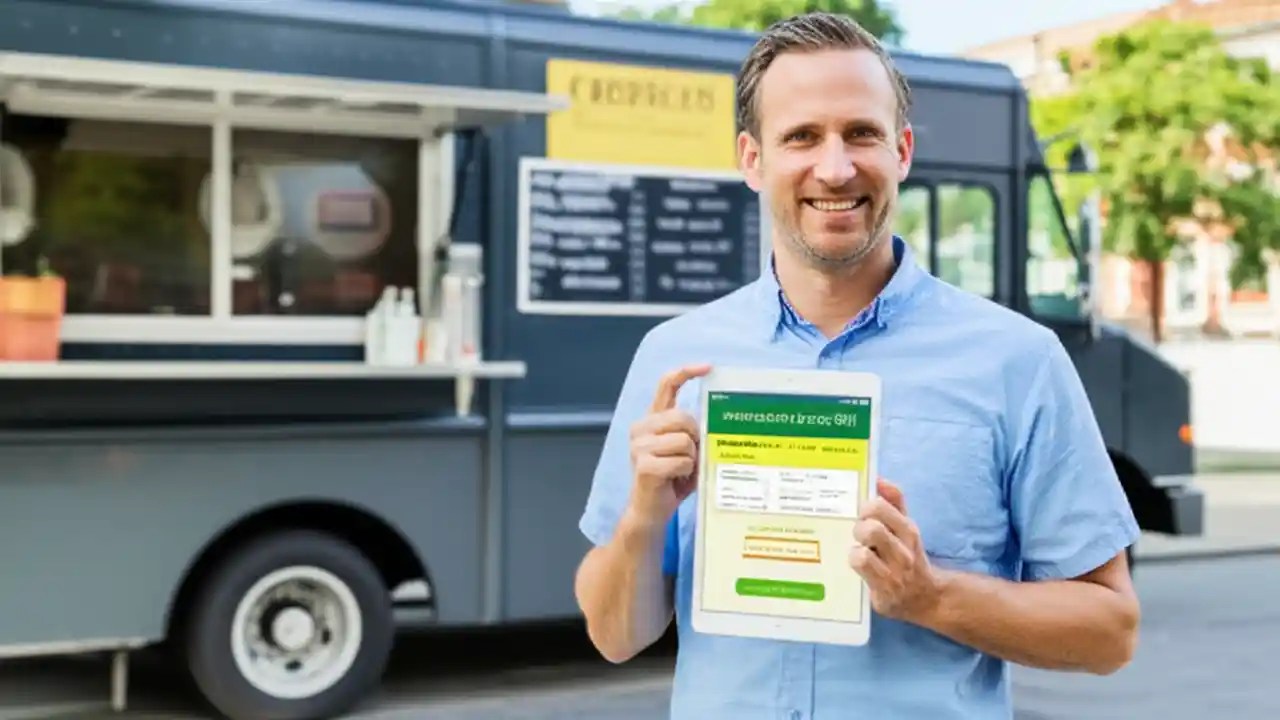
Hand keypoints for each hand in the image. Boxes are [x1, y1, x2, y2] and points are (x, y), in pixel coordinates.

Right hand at [625, 364, 711, 527]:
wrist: (650, 511)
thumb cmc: (672, 480)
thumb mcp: (684, 450)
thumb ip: (692, 431)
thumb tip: (713, 422)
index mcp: (652, 419)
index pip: (666, 385)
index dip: (686, 372)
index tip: (707, 367)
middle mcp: (641, 428)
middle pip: (684, 417)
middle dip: (696, 437)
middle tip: (692, 456)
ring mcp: (639, 446)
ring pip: (685, 441)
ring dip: (692, 459)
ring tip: (682, 471)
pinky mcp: (644, 465)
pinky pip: (682, 461)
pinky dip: (686, 473)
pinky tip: (675, 480)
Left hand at [849, 478, 941, 623]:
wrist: (926, 596)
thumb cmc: (907, 555)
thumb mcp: (905, 527)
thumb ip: (895, 501)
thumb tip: (879, 479)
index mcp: (908, 531)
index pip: (882, 506)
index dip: (866, 507)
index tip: (865, 514)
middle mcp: (904, 552)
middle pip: (871, 528)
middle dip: (859, 527)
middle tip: (859, 533)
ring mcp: (894, 573)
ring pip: (862, 552)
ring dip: (856, 547)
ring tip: (860, 549)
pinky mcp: (883, 590)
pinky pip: (860, 568)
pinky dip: (855, 560)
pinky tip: (859, 562)